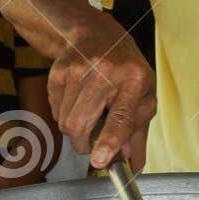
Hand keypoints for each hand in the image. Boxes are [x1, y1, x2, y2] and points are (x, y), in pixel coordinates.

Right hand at [48, 18, 155, 169]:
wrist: (96, 34)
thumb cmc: (126, 70)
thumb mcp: (143, 96)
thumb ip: (137, 133)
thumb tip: (132, 165)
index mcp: (133, 80)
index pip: (120, 117)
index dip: (109, 141)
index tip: (99, 160)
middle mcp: (105, 72)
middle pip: (81, 125)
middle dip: (84, 144)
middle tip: (93, 143)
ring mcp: (77, 70)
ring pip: (65, 122)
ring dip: (75, 129)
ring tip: (90, 112)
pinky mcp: (58, 72)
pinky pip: (55, 111)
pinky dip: (65, 115)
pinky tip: (78, 100)